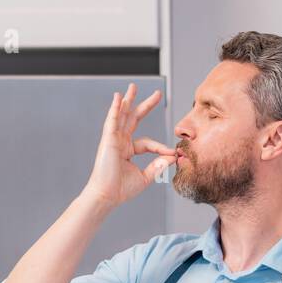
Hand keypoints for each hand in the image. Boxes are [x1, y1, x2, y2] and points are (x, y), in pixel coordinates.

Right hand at [84, 82, 176, 206]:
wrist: (107, 196)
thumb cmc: (121, 189)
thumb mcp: (145, 177)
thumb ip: (158, 166)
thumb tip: (173, 156)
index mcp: (128, 150)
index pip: (148, 143)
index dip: (161, 147)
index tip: (173, 153)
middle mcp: (121, 142)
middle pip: (134, 119)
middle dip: (146, 106)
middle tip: (158, 94)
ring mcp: (113, 139)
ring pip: (122, 115)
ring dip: (128, 100)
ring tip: (134, 86)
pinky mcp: (108, 140)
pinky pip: (112, 120)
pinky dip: (115, 108)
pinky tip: (118, 97)